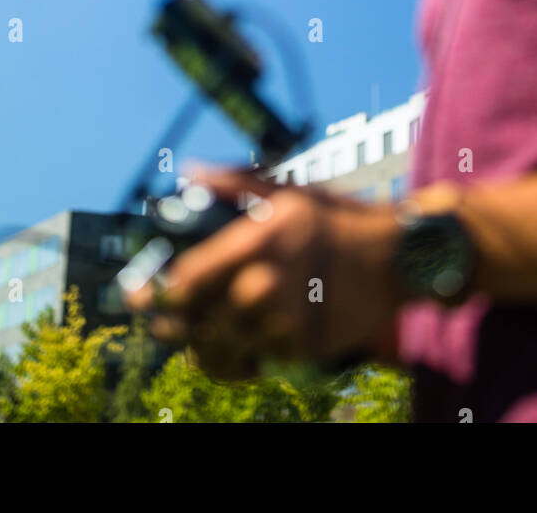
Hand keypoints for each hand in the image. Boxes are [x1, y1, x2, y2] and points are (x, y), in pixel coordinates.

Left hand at [124, 165, 403, 379]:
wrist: (396, 259)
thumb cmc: (339, 220)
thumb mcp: (290, 191)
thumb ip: (235, 183)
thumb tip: (189, 171)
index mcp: (262, 238)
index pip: (191, 277)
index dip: (159, 292)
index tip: (140, 296)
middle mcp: (271, 280)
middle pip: (199, 318)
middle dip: (173, 325)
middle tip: (159, 325)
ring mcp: (288, 319)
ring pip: (223, 347)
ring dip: (201, 347)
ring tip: (190, 342)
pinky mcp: (304, 348)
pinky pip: (253, 364)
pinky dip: (235, 363)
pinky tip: (227, 353)